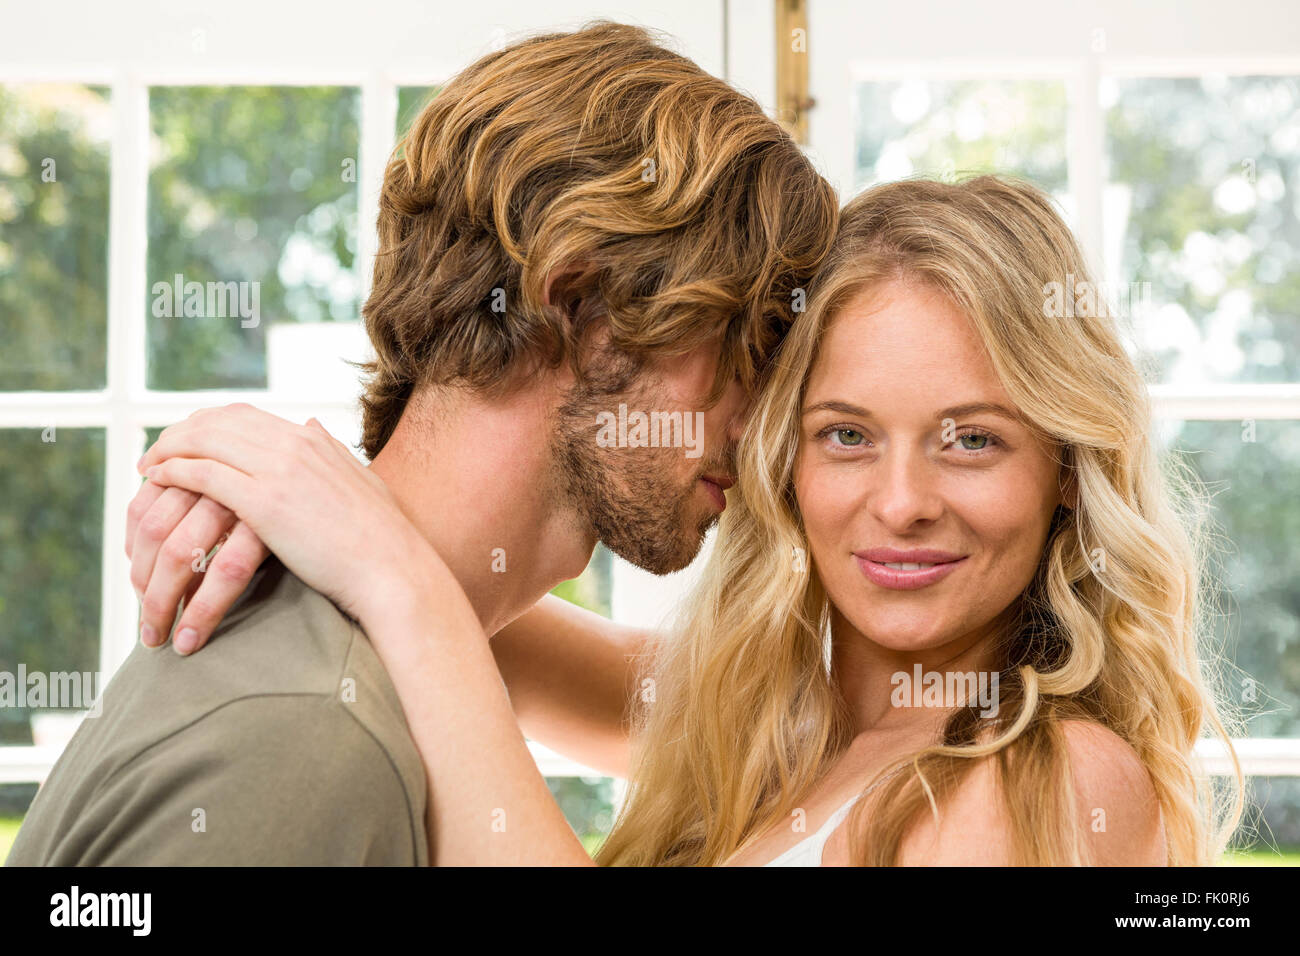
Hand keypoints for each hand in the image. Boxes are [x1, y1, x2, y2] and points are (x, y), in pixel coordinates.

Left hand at [137, 404, 444, 639]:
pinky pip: (205, 474)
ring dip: (168, 450)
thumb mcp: (360, 480)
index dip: (206, 423)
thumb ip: (332, 452)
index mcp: (313, 440)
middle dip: (178, 434)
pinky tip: (157, 482)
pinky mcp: (265, 502)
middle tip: (153, 452)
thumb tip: (312, 426)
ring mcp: (279, 469)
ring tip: (146, 467)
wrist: (392, 568)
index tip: (184, 438)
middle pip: (217, 422)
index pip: (243, 415)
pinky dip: (175, 472)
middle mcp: (295, 443)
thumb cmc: (380, 538)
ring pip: (205, 442)